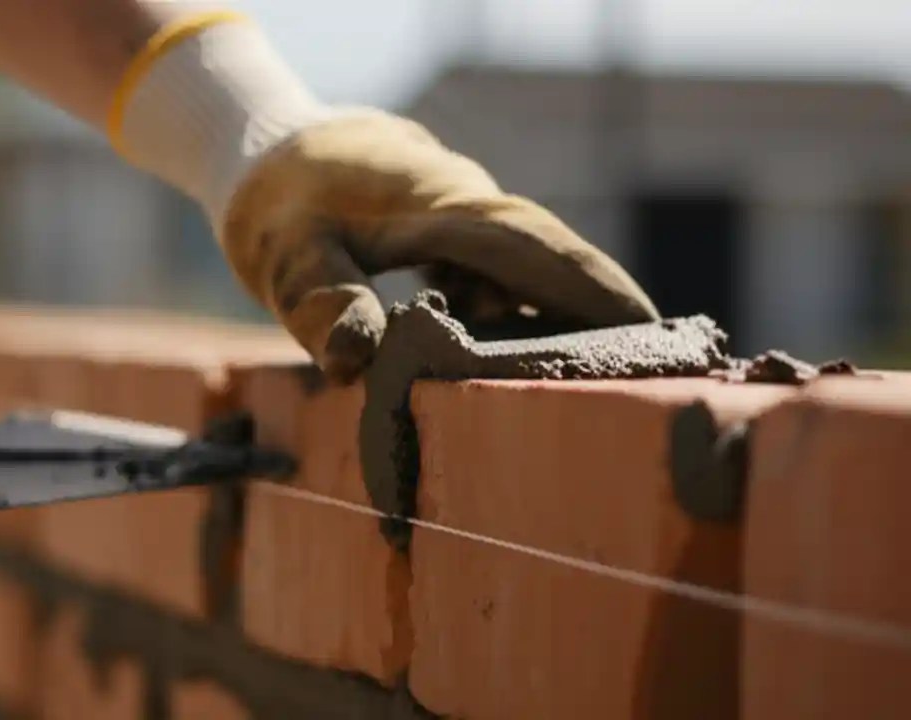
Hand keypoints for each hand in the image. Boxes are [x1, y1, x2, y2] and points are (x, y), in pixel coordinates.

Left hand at [108, 16, 657, 382]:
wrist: (269, 146)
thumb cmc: (279, 202)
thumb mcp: (286, 253)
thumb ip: (323, 302)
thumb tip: (358, 362)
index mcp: (437, 204)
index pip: (529, 246)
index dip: (590, 289)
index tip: (650, 331)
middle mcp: (465, 203)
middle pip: (546, 258)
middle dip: (598, 311)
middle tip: (650, 375)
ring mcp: (461, 214)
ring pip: (524, 269)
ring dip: (555, 319)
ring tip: (589, 385)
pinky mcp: (451, 231)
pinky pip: (498, 273)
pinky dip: (512, 314)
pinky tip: (517, 361)